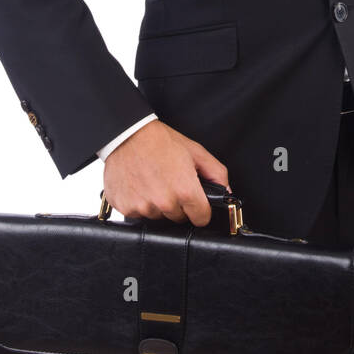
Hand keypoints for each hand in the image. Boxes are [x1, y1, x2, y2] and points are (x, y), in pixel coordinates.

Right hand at [102, 119, 229, 224]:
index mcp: (185, 190)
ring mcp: (143, 207)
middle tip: (170, 183)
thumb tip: (227, 192)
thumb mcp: (196, 152)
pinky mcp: (126, 208)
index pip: (201, 218)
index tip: (195, 202)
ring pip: (158, 217)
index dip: (201, 209)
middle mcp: (164, 202)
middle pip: (179, 218)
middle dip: (179, 205)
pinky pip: (139, 215)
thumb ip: (216, 174)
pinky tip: (140, 186)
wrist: (128, 134)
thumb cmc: (161, 141)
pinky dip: (140, 203)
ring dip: (158, 205)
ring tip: (153, 182)